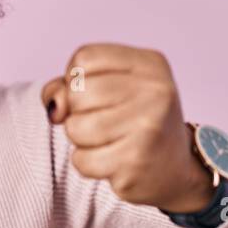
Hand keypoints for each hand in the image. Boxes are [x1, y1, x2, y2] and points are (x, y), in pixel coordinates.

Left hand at [40, 43, 214, 213]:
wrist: (172, 170)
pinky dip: (87, 164)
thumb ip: (68, 86)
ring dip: (81, 140)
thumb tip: (56, 108)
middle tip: (105, 121)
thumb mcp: (107, 90)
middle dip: (77, 111)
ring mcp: (148, 126)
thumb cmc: (131, 123)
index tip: (97, 95)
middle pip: (77, 92)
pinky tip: (112, 162)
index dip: (76, 79)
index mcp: (149, 64)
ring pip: (75, 127)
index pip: (84, 58)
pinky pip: (81, 161)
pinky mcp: (136, 161)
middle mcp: (155, 91)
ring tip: (109, 141)